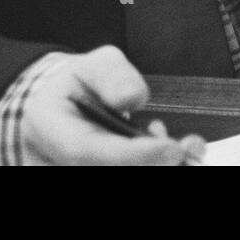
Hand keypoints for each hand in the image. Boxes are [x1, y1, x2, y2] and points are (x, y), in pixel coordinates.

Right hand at [20, 45, 204, 164]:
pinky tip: (164, 151)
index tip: (171, 147)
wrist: (63, 108)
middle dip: (156, 163)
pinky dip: (155, 164)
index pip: (86, 152)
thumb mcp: (95, 65)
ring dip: (160, 165)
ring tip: (177, 143)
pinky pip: (132, 172)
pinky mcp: (100, 170)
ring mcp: (76, 168)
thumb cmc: (79, 86)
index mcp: (49, 130)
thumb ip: (113, 76)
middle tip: (190, 145)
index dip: (132, 155)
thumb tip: (131, 99)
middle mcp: (58, 162)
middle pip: (111, 171)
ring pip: (127, 174)